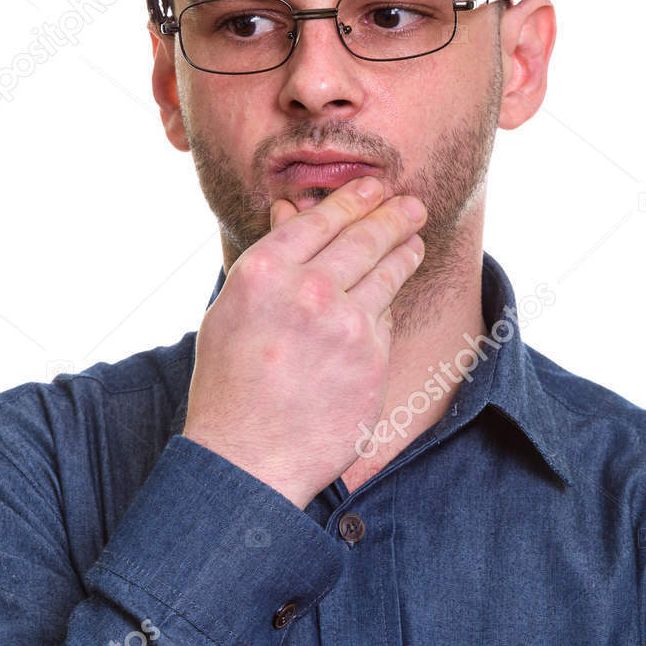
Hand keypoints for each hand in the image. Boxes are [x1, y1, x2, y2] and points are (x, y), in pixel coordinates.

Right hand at [183, 174, 425, 507]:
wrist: (247, 458)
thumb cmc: (230, 386)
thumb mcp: (231, 312)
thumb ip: (268, 260)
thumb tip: (292, 211)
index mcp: (263, 271)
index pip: (320, 220)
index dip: (352, 199)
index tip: (372, 187)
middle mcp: (307, 289)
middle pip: (364, 237)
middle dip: (392, 215)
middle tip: (412, 204)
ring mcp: (344, 323)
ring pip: (387, 272)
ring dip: (405, 249)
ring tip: (415, 238)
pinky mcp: (372, 357)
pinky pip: (385, 317)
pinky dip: (387, 304)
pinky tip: (391, 296)